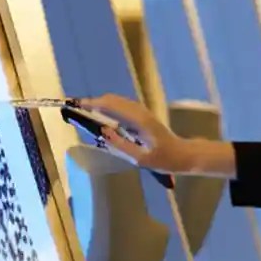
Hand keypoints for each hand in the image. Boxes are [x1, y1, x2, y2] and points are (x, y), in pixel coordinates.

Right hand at [76, 94, 236, 177]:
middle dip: (95, 101)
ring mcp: (143, 113)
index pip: (112, 106)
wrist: (184, 154)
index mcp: (138, 121)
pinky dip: (110, 107)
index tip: (78, 104)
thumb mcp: (140, 158)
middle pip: (113, 100)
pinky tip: (103, 113)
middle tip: (76, 107)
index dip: (94, 103)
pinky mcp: (143, 117)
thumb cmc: (164, 160)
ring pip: (118, 102)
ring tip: (85, 109)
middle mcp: (140, 113)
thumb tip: (102, 130)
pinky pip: (123, 107)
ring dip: (102, 103)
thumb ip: (120, 144)